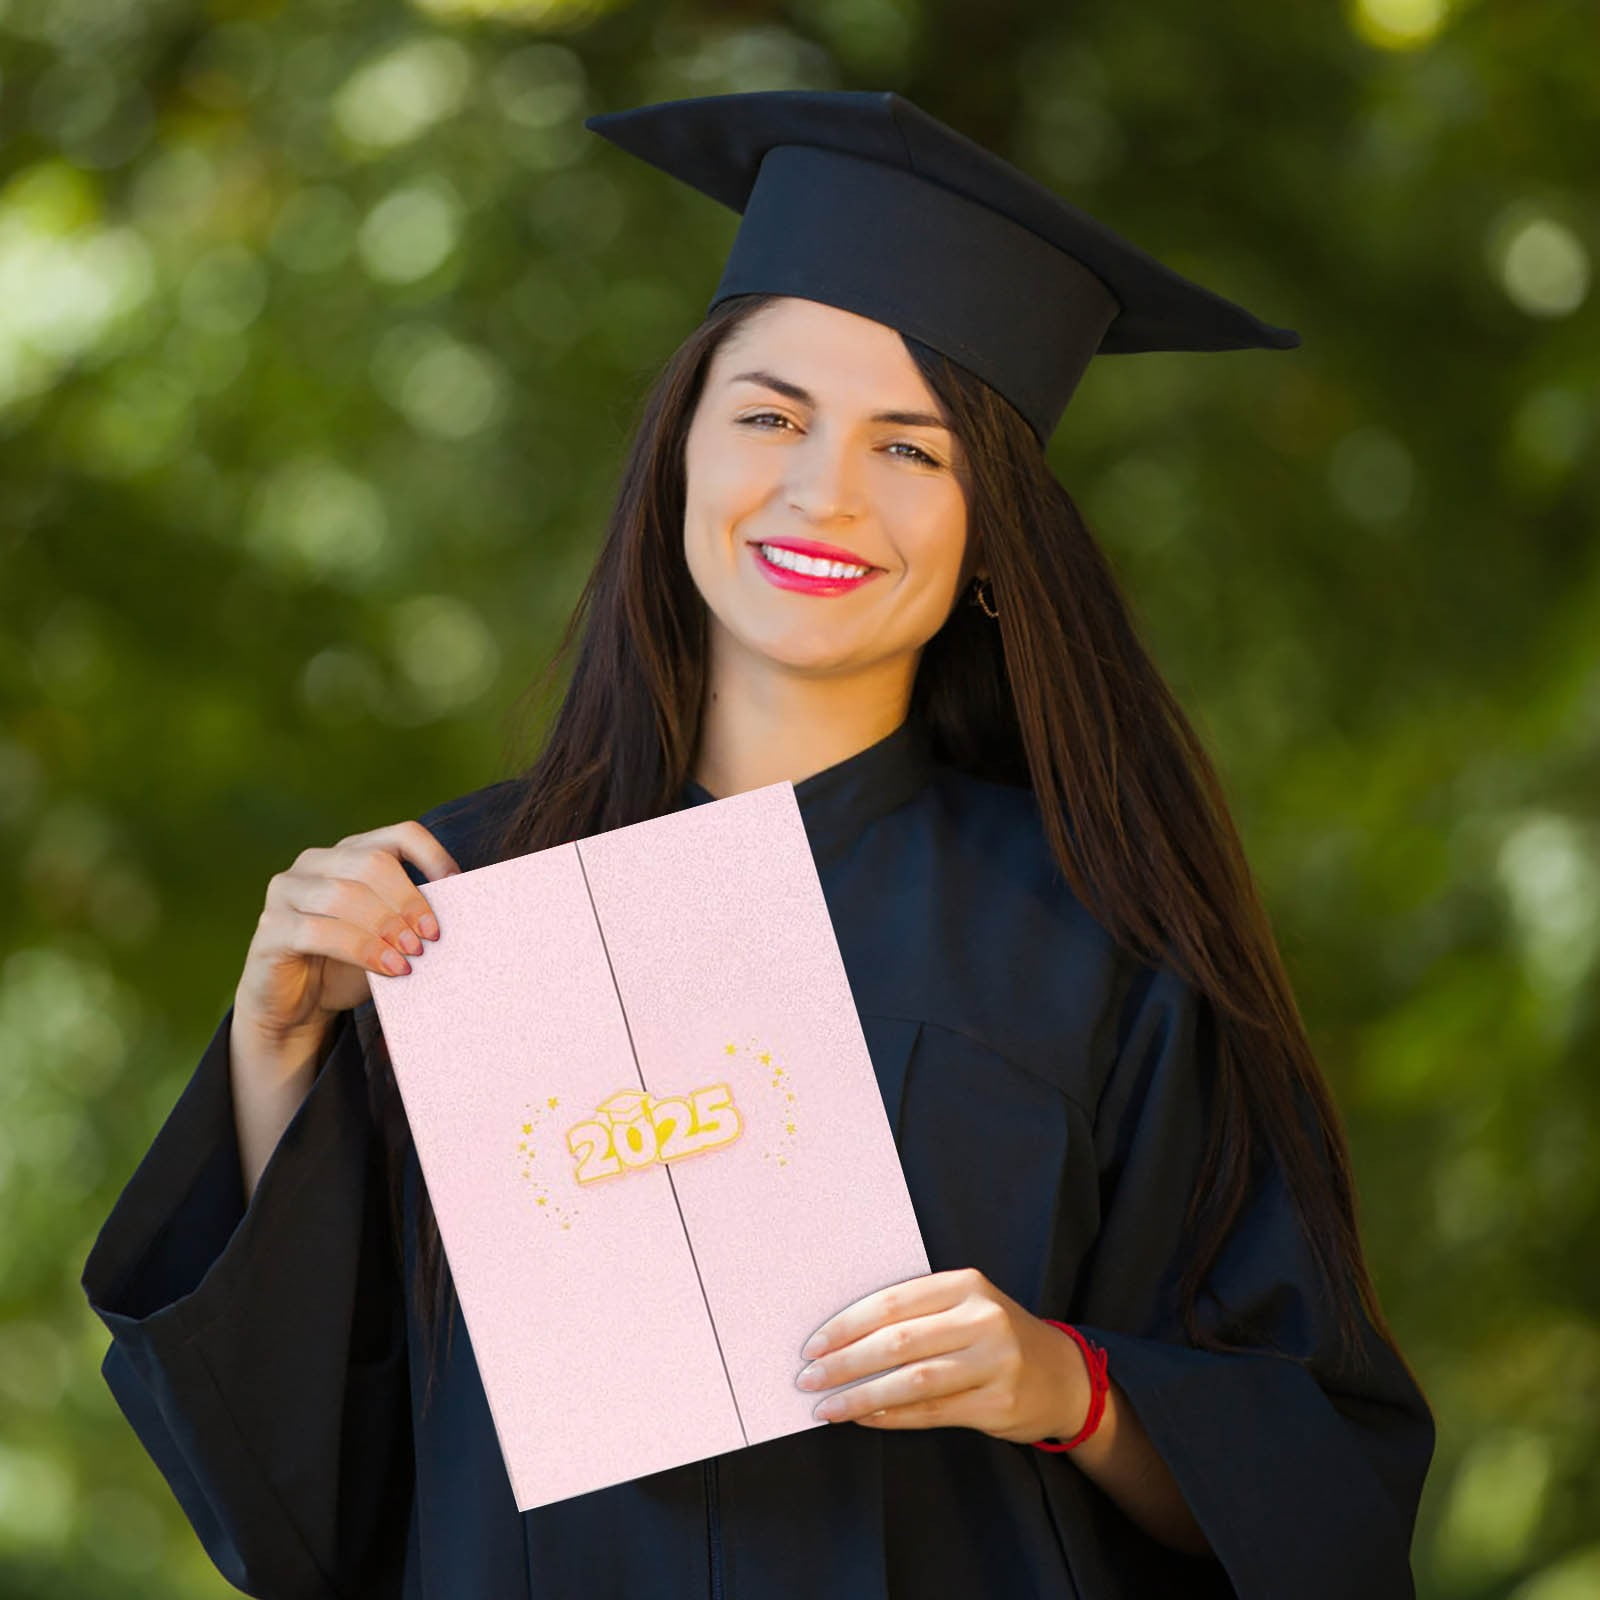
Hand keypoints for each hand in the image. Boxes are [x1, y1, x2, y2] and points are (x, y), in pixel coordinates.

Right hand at [234, 821, 462, 1045]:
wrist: (298, 1008)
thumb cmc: (351, 965)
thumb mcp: (389, 937)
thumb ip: (411, 920)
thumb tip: (460, 912)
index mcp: (350, 853)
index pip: (400, 834)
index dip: (432, 856)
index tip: (456, 887)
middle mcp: (314, 862)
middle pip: (372, 863)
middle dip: (407, 900)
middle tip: (431, 936)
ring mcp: (286, 892)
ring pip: (343, 895)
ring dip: (384, 926)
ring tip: (411, 956)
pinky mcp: (270, 929)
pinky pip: (316, 931)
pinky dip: (359, 949)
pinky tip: (387, 968)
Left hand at [793, 1266, 1088, 1445]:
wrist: (1065, 1375)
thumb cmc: (997, 1335)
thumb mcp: (966, 1307)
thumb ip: (916, 1314)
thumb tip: (841, 1336)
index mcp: (966, 1284)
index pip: (893, 1302)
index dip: (847, 1325)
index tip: (812, 1345)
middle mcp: (983, 1319)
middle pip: (898, 1342)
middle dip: (845, 1363)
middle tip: (808, 1379)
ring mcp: (995, 1363)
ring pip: (913, 1381)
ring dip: (861, 1396)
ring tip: (827, 1407)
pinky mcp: (998, 1405)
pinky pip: (931, 1412)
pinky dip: (891, 1416)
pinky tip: (864, 1417)